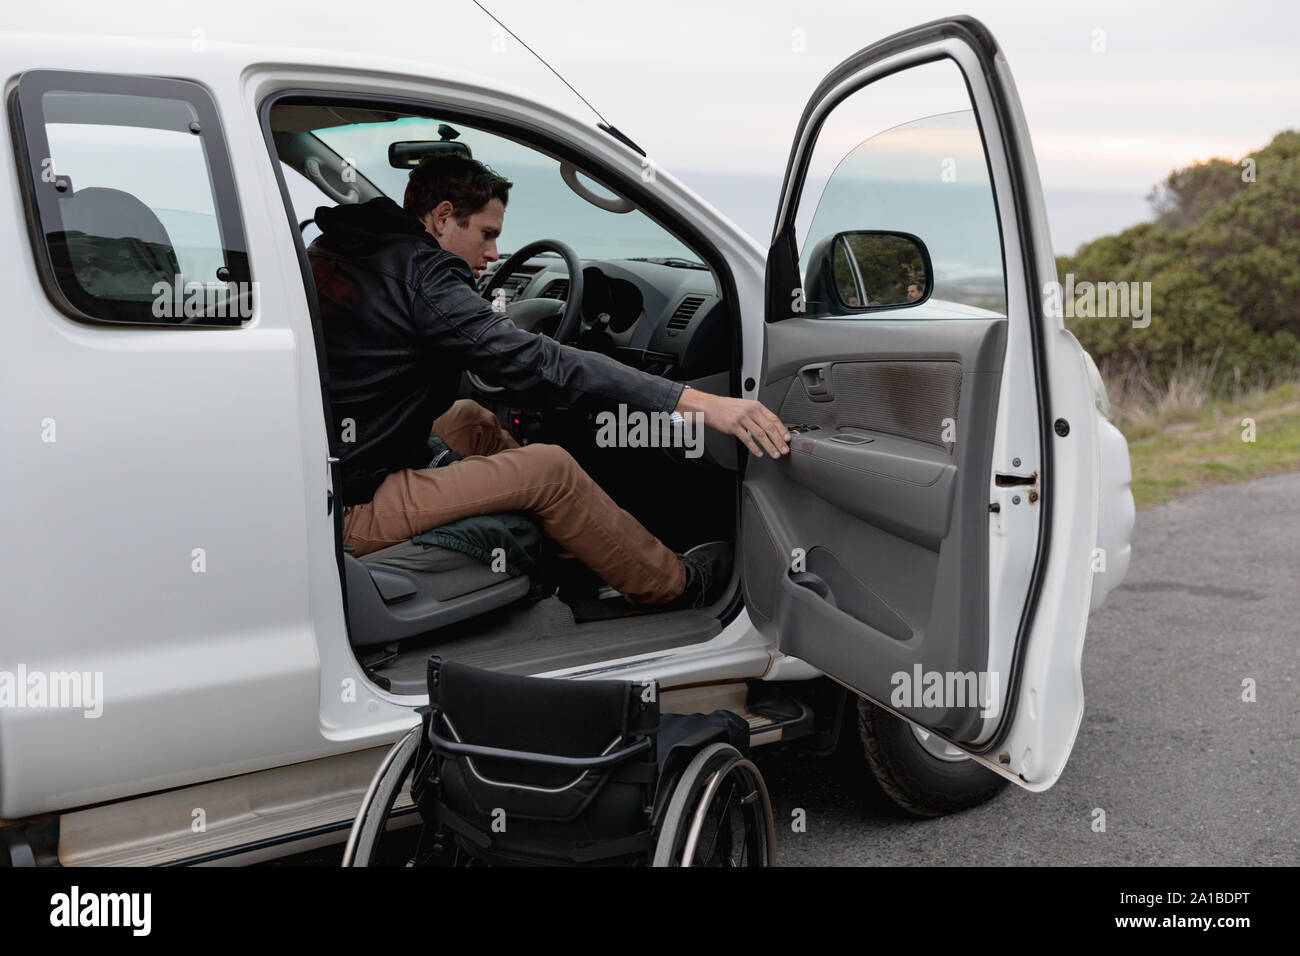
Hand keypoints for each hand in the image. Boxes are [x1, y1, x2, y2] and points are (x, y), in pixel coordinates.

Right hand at [675, 388, 790, 457]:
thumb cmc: (727, 408)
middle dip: (779, 441)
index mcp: (756, 406)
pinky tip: (759, 453)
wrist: (710, 406)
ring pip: (760, 434)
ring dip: (769, 446)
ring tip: (774, 454)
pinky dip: (754, 448)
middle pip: (769, 428)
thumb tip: (770, 428)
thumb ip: (757, 416)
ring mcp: (742, 418)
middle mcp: (751, 411)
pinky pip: (747, 439)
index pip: (774, 418)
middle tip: (784, 450)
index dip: (782, 430)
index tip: (787, 439)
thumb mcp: (745, 407)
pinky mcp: (733, 426)